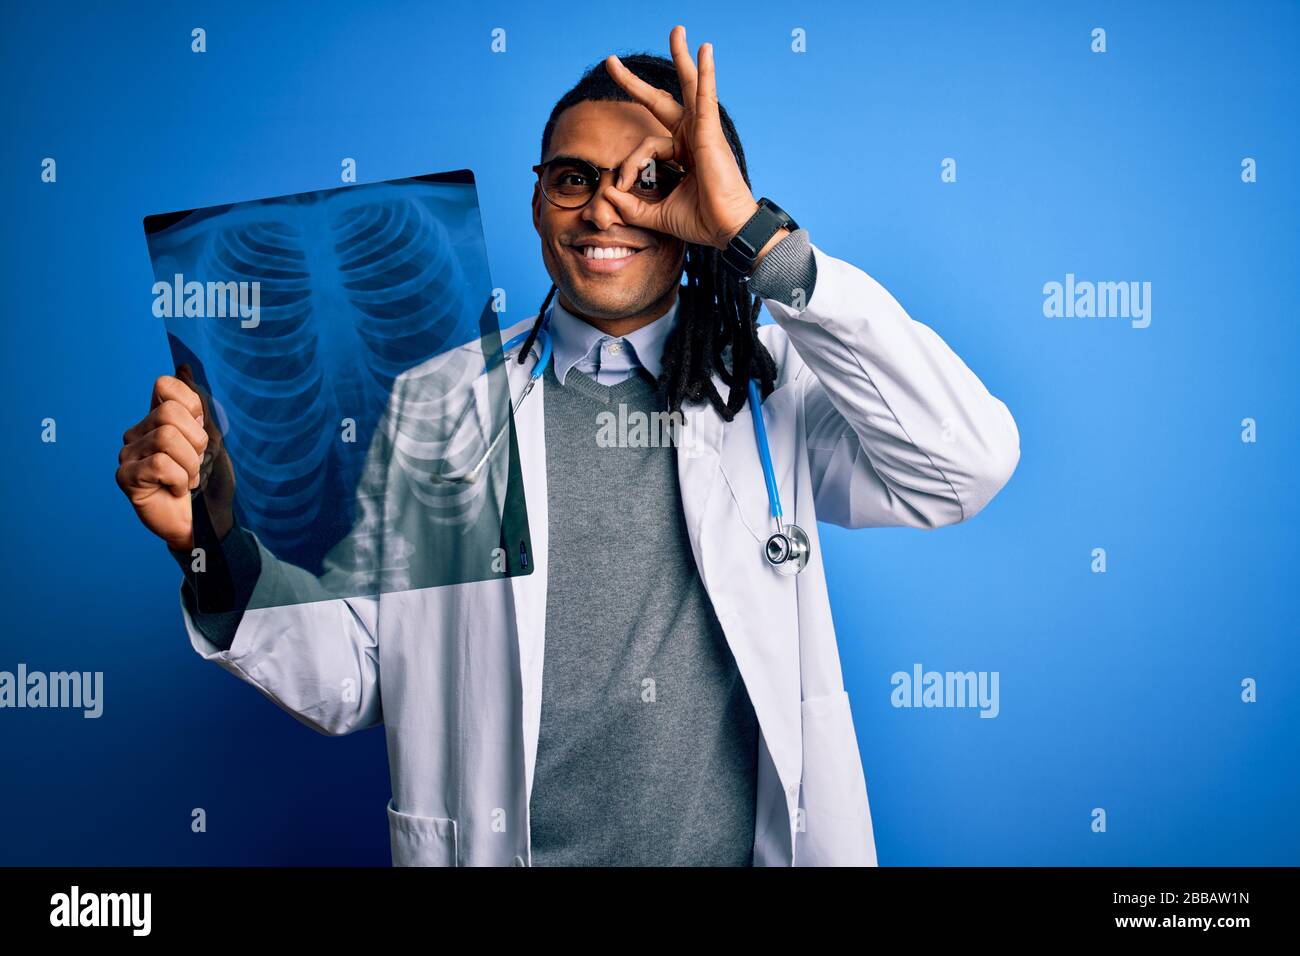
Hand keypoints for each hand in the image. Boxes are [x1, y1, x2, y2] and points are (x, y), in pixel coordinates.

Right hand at [116, 364, 235, 550]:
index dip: (191, 405)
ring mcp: (128, 454)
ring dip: (190, 464)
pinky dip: (180, 479)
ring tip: (188, 479)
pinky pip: (160, 464)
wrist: (205, 522)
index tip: (200, 431)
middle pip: (168, 412)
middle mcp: (138, 432)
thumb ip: (196, 406)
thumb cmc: (208, 483)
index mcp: (157, 419)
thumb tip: (183, 367)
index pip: (165, 385)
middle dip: (196, 441)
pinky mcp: (125, 477)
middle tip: (196, 464)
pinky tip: (176, 490)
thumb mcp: (211, 440)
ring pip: (166, 438)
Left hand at [603, 25, 762, 250]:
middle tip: (612, 61)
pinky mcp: (710, 134)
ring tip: (678, 31)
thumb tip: (607, 195)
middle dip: (637, 82)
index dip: (630, 164)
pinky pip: (705, 98)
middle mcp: (691, 137)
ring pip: (688, 89)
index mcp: (682, 153)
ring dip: (683, 58)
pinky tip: (705, 51)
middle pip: (664, 100)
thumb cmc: (701, 221)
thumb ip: (632, 206)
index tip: (622, 185)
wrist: (726, 230)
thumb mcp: (657, 213)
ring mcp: (702, 132)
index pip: (646, 145)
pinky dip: (706, 74)